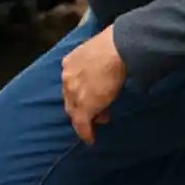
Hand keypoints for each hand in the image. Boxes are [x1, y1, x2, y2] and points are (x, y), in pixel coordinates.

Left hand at [61, 24, 126, 144]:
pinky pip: (82, 123)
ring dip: (85, 118)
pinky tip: (90, 139)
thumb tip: (107, 75)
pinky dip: (85, 132)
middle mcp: (67, 77)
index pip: (71, 82)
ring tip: (97, 122)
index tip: (90, 97)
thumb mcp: (98, 53)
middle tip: (95, 111)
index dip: (80, 92)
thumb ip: (96, 65)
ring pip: (75, 110)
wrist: (117, 50)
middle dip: (81, 105)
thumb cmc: (114, 45)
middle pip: (70, 97)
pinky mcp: (84, 106)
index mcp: (69, 63)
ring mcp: (74, 93)